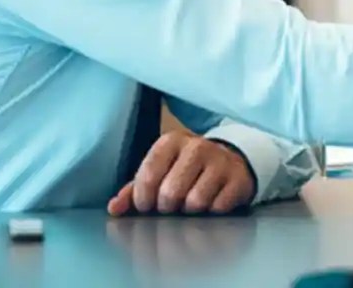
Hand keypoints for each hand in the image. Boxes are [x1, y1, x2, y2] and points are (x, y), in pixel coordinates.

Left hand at [108, 131, 255, 216]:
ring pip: (196, 201)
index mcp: (171, 141)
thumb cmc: (186, 169)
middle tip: (172, 204)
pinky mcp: (239, 178)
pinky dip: (212, 211)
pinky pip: (218, 206)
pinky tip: (213, 201)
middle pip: (170, 192)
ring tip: (192, 202)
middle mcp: (197, 146)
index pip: (148, 175)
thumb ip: (134, 190)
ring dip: (191, 210)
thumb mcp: (159, 172)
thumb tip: (114, 208)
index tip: (147, 204)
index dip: (143, 198)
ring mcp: (221, 161)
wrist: (231, 161)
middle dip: (167, 206)